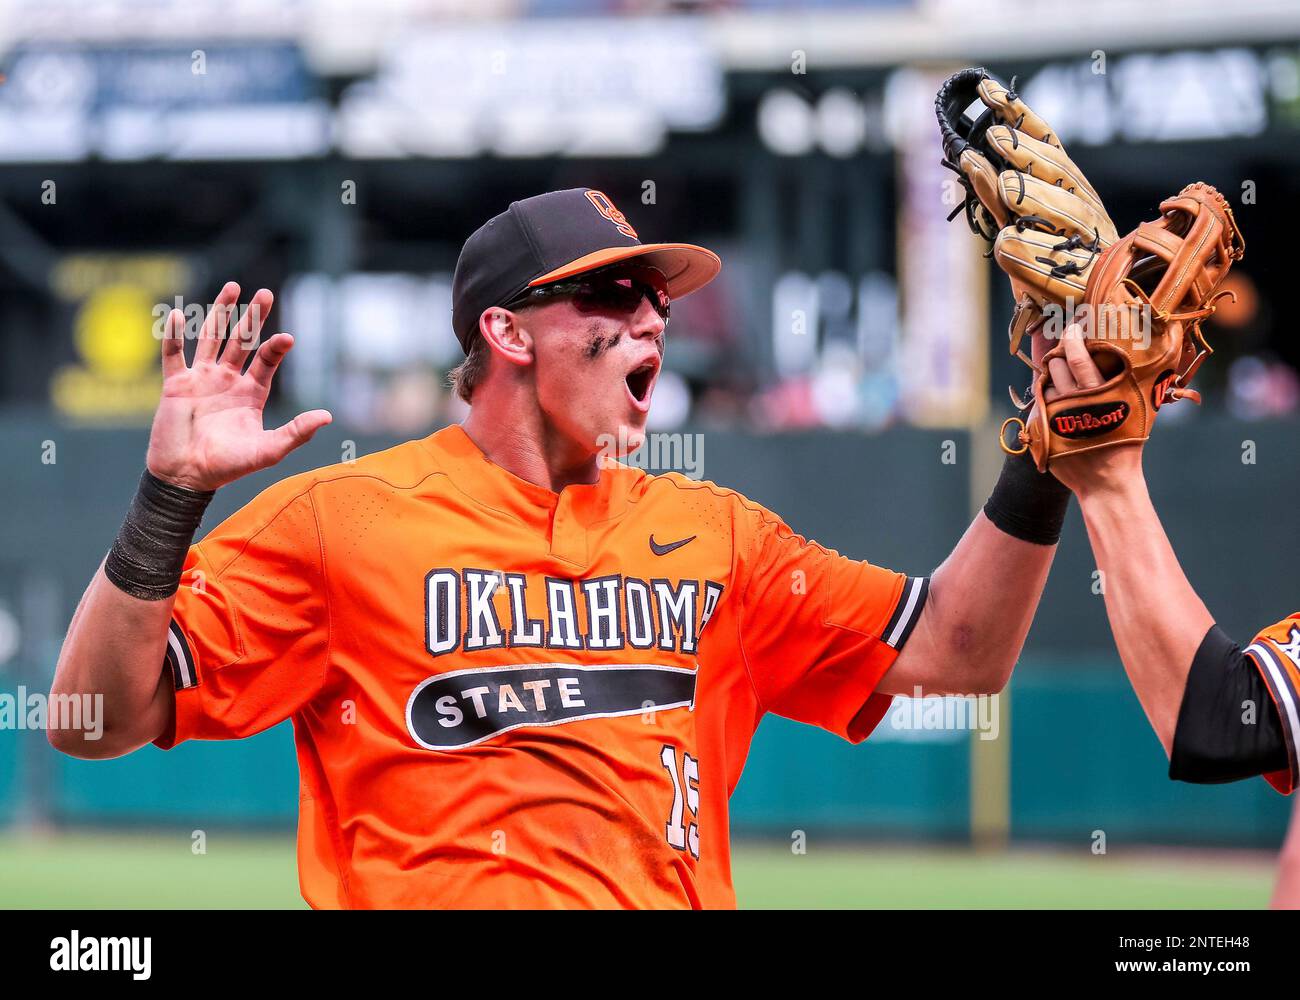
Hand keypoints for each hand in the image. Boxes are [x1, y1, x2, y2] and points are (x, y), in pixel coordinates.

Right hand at [146, 282, 331, 491]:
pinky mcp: (175, 385)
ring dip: (220, 312)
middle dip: (253, 317)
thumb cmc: (228, 466)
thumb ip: (297, 433)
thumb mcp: (268, 450)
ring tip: (233, 287)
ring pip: (211, 337)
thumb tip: (328, 416)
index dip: (275, 347)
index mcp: (251, 393)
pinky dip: (173, 335)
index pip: (266, 360)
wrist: (186, 477)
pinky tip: (177, 314)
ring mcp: (201, 379)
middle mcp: (227, 381)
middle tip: (266, 293)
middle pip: (242, 341)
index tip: (286, 338)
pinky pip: (173, 354)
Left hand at [1038, 321, 1141, 494]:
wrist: (1107, 482)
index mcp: (1099, 393)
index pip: (1078, 356)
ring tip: (1067, 387)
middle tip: (1068, 357)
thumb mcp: (1142, 407)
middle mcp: (1074, 403)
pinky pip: (1039, 406)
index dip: (1072, 338)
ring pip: (1045, 385)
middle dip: (1060, 358)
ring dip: (1053, 381)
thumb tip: (1163, 346)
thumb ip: (1143, 378)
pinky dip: (1047, 402)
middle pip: (1056, 366)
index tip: (1072, 328)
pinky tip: (1060, 408)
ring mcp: (1055, 417)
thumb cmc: (1127, 442)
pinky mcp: (1042, 432)